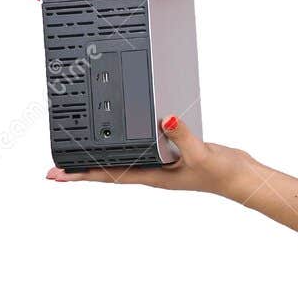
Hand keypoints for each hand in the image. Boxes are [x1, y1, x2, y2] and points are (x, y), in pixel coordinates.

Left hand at [45, 114, 252, 195]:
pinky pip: (139, 151)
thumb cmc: (223, 173)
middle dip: (81, 170)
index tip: (57, 175)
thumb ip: (184, 137)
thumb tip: (166, 120)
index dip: (82, 175)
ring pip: (122, 162)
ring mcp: (161, 165)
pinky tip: (121, 140)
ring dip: (99, 159)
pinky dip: (124, 146)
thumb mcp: (202, 154)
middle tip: (55, 169)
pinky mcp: (171, 155)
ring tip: (78, 157)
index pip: (109, 175)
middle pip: (108, 171)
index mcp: (154, 176)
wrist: (242, 178)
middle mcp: (153, 172)